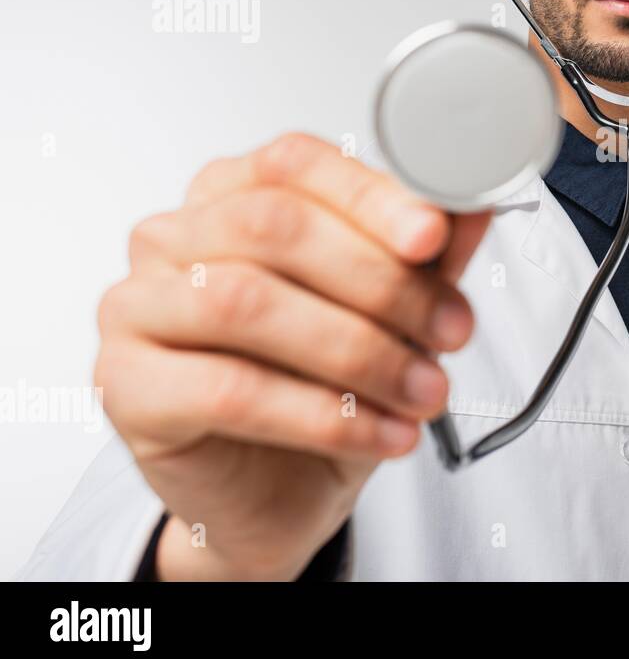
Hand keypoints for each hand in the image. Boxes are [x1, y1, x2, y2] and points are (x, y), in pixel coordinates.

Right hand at [94, 132, 491, 579]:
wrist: (279, 496)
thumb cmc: (326, 387)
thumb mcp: (393, 314)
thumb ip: (425, 256)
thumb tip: (472, 203)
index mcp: (231, 195)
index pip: (295, 163)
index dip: (371, 196)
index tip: (435, 236)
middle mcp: (173, 238)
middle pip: (275, 227)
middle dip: (381, 282)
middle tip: (451, 331)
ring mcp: (136, 308)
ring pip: (248, 303)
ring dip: (360, 351)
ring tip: (427, 392)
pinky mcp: (126, 386)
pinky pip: (230, 390)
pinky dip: (324, 414)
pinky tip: (384, 434)